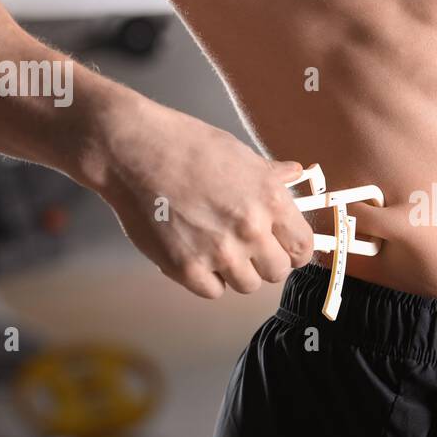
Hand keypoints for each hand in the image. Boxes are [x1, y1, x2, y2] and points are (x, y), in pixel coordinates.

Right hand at [86, 100, 313, 297]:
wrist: (134, 152)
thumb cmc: (186, 145)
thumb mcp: (239, 153)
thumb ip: (270, 175)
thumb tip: (295, 173)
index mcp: (271, 200)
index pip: (303, 247)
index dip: (294, 251)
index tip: (284, 250)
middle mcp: (251, 229)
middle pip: (277, 272)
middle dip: (265, 263)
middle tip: (246, 249)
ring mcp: (220, 252)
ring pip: (247, 285)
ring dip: (236, 272)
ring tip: (217, 249)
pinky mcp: (187, 268)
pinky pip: (213, 291)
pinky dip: (206, 279)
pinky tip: (196, 255)